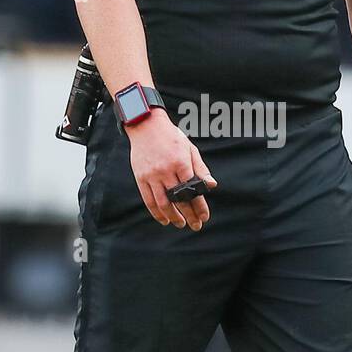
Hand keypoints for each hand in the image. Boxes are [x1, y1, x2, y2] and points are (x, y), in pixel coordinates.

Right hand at [125, 112, 216, 229]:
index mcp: (181, 163)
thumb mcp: (190, 149)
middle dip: (189, 215)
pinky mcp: (141, 178)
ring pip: (163, 203)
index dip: (199, 206)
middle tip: (196, 226)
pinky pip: (148, 200)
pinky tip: (165, 220)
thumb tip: (211, 186)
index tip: (204, 217)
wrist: (146, 125)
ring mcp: (152, 175)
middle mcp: (166, 170)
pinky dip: (157, 213)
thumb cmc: (171, 137)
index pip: (193, 190)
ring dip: (173, 217)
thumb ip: (200, 168)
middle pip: (179, 200)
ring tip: (181, 224)